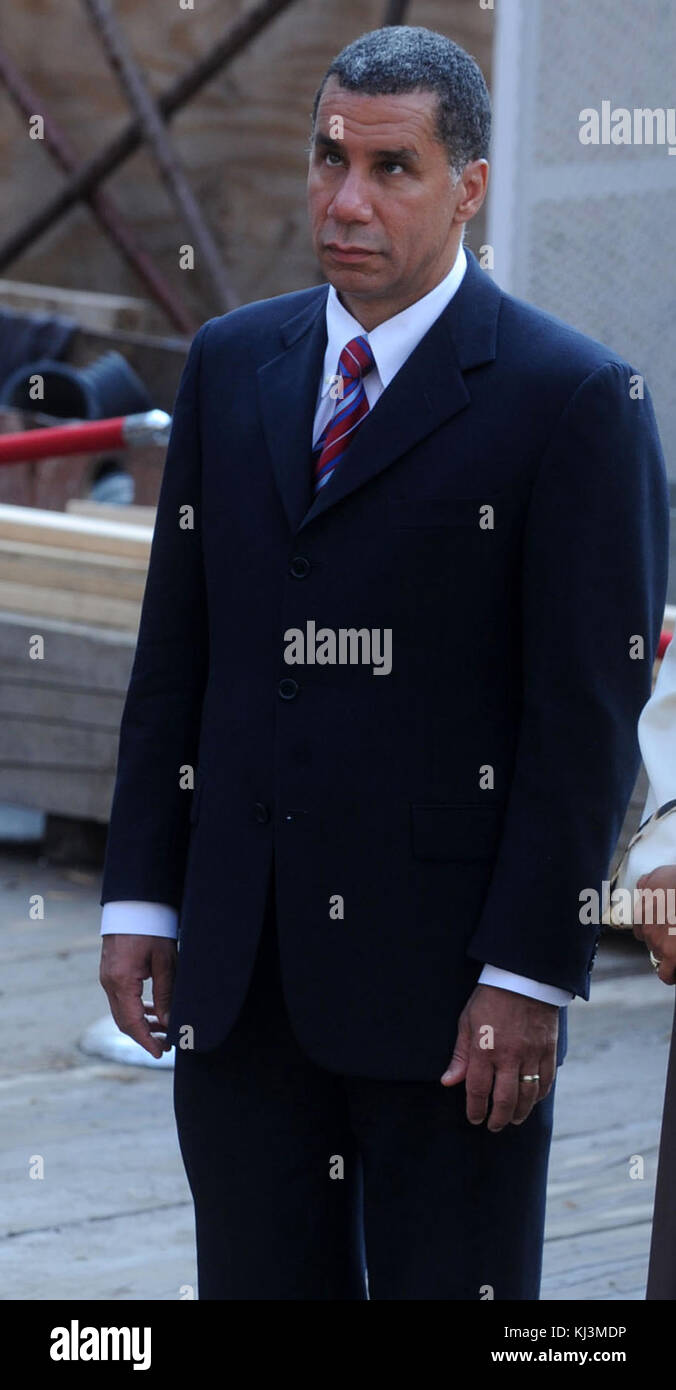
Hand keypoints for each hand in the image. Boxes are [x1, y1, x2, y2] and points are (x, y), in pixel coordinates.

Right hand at [99, 934, 176, 1058]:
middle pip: (124, 1021)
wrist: (135, 904)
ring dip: (141, 1023)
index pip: (132, 1023)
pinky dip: (136, 1009)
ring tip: (165, 1029)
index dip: (147, 1041)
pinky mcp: (111, 972)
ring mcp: (107, 978)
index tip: (161, 1053)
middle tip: (167, 1045)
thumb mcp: (165, 962)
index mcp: (121, 982)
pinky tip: (153, 1012)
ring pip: (122, 1011)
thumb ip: (165, 994)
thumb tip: (168, 1023)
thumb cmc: (152, 929)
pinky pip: (121, 999)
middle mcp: (109, 983)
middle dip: (145, 1036)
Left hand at [441, 984, 557, 1130]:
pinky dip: (538, 1095)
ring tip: (513, 1120)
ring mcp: (531, 1054)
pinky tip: (532, 1100)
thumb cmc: (489, 999)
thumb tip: (448, 1082)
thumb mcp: (467, 1023)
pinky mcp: (548, 1050)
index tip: (474, 1119)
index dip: (475, 1109)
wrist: (523, 978)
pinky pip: (545, 1081)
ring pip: (527, 1095)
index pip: (478, 1090)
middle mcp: (509, 1056)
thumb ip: (460, 1056)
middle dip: (498, 1119)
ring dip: (519, 1112)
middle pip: (505, 1100)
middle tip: (494, 1127)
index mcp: (484, 1049)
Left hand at [633, 865, 675, 984]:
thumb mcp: (657, 874)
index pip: (641, 927)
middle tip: (674, 936)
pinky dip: (670, 975)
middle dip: (663, 940)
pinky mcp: (671, 954)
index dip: (655, 929)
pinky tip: (675, 972)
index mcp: (642, 909)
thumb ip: (647, 883)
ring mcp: (657, 941)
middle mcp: (645, 927)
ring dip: (668, 953)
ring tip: (675, 947)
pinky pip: (666, 974)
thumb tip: (643, 885)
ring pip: (658, 955)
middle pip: (651, 942)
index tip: (664, 929)